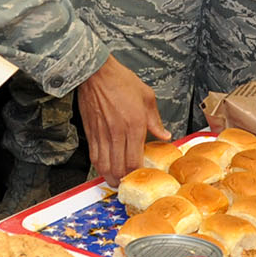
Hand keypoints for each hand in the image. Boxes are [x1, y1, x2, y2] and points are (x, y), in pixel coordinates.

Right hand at [76, 54, 168, 180]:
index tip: (141, 176)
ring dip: (109, 176)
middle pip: (119, 167)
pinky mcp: (90, 131)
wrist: (95, 72)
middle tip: (128, 183)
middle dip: (123, 180)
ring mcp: (102, 134)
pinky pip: (94, 155)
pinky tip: (104, 168)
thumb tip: (165, 136)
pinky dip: (99, 166)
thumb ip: (155, 120)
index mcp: (135, 125)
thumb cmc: (121, 81)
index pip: (135, 160)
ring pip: (104, 165)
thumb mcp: (147, 96)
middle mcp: (117, 133)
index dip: (138, 173)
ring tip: (115, 181)